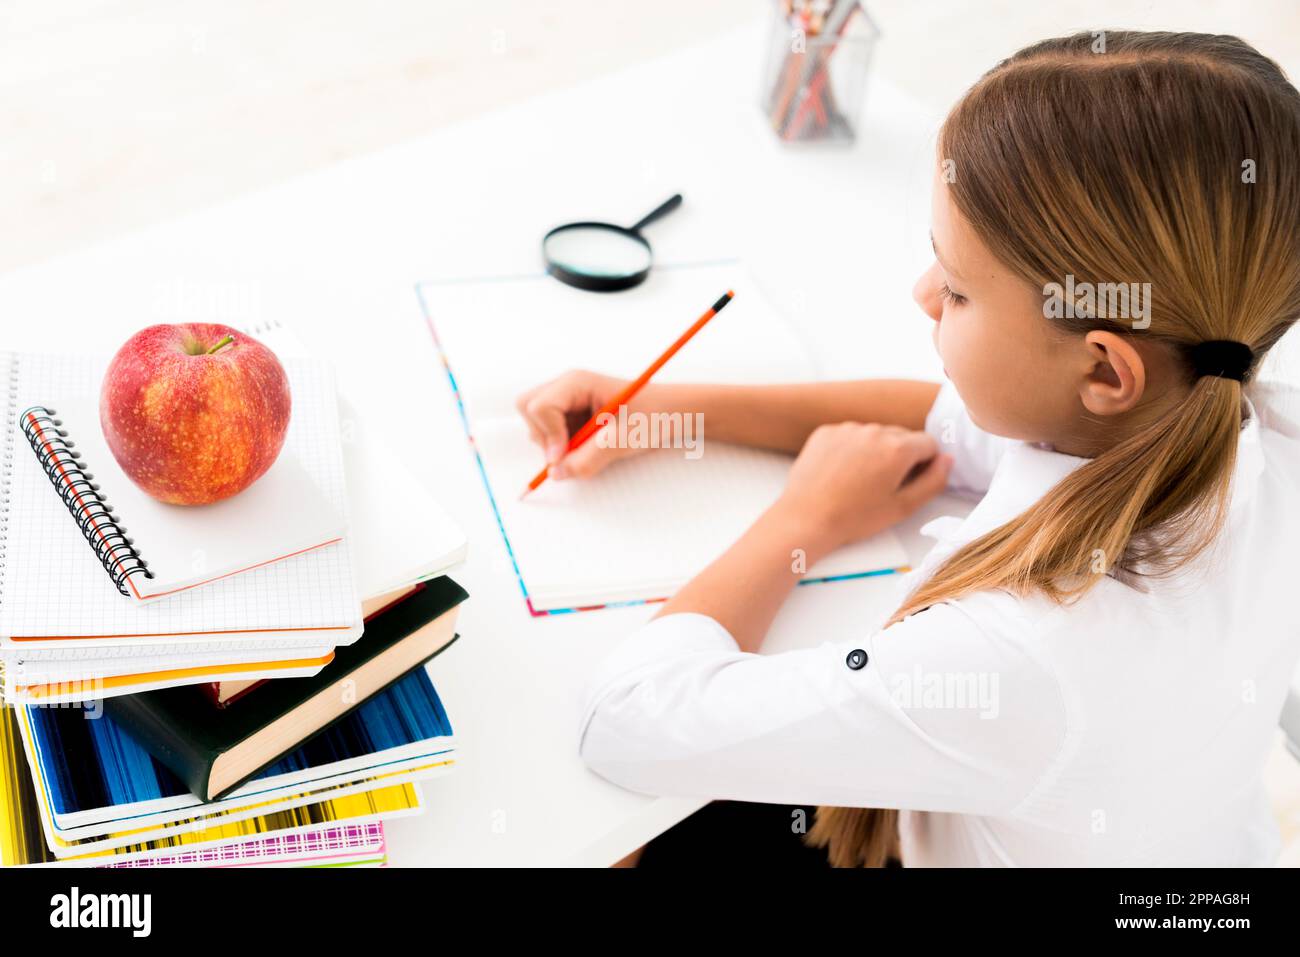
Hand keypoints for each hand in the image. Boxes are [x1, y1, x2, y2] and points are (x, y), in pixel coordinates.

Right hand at [515, 370, 645, 479]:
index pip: (539, 405)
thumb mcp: (624, 440)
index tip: (564, 455)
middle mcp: (566, 388)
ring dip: (555, 445)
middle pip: (528, 409)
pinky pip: (550, 436)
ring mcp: (566, 402)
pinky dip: (563, 449)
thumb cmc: (653, 417)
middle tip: (571, 453)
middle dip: (544, 436)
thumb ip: (588, 459)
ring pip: (536, 425)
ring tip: (589, 448)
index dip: (548, 434)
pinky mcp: (570, 417)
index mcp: (577, 382)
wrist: (671, 413)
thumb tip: (556, 473)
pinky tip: (589, 447)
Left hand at [774, 422, 951, 553]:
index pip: (929, 444)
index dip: (925, 464)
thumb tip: (946, 460)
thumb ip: (934, 481)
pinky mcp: (826, 432)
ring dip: (875, 451)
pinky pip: (849, 435)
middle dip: (900, 457)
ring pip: (875, 435)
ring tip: (860, 481)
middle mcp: (874, 430)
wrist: (806, 519)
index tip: (910, 482)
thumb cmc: (855, 518)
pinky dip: (850, 449)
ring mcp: (847, 429)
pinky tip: (841, 473)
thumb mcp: (903, 507)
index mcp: (898, 448)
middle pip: (902, 437)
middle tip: (883, 486)